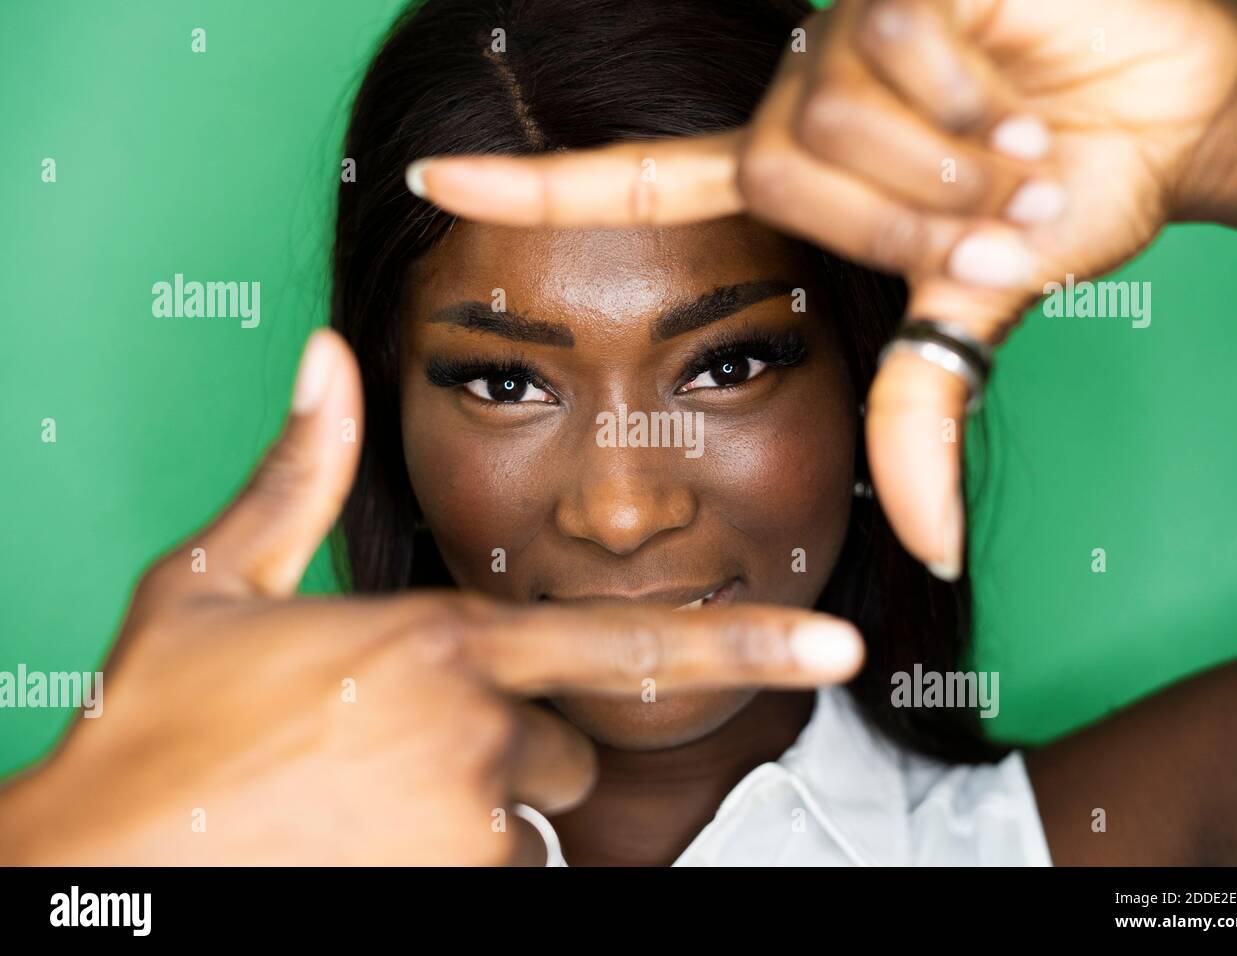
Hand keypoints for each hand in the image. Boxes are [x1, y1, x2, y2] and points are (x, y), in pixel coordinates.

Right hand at [0, 331, 863, 864]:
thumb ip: (298, 473)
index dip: (743, 642)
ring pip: (528, 814)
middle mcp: (471, 725)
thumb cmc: (157, 728)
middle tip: (394, 751)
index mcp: (438, 639)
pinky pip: (501, 873)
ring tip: (366, 800)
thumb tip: (322, 359)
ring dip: (472, 808)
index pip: (622, 641)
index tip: (837, 645)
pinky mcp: (458, 889)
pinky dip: (453, 861)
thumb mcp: (217, 584)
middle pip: (560, 742)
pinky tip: (368, 842)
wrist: (106, 856)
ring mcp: (467, 819)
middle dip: (506, 745)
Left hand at [405, 0, 1236, 577]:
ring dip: (954, 174)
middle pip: (786, 176)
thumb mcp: (977, 314)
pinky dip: (975, 106)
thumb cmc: (1067, 199)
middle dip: (911, 223)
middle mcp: (799, 98)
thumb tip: (929, 546)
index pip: (636, 183)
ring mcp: (842, 32)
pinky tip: (1021, 90)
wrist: (1170, 107)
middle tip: (1000, 218)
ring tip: (1022, 156)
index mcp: (793, 173)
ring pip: (839, 124)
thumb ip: (923, 413)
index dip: (535, 190)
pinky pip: (898, 57)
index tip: (427, 185)